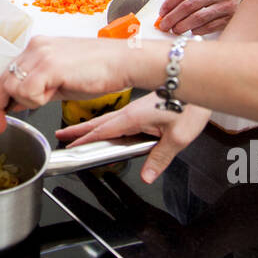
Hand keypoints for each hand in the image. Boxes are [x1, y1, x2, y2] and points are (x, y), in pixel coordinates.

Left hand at [0, 36, 142, 130]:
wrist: (123, 62)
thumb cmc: (99, 70)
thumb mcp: (60, 80)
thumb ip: (37, 89)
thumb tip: (17, 103)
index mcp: (37, 47)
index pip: (7, 74)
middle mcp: (36, 48)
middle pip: (4, 81)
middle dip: (0, 106)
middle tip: (2, 123)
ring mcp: (41, 55)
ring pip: (13, 87)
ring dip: (28, 101)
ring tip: (51, 96)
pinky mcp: (50, 66)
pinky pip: (28, 91)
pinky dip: (37, 100)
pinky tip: (55, 94)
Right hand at [56, 93, 212, 184]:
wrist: (196, 81)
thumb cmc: (190, 105)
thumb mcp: (178, 137)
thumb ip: (160, 158)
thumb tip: (147, 176)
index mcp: (133, 117)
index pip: (103, 131)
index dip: (85, 139)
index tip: (71, 145)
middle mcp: (131, 112)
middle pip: (98, 123)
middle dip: (78, 130)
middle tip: (60, 135)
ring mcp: (135, 108)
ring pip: (106, 119)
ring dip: (89, 126)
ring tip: (75, 132)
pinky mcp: (142, 108)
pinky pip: (117, 118)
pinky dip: (104, 123)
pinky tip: (105, 128)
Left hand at [156, 0, 251, 34]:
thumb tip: (175, 7)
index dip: (169, 3)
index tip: (162, 12)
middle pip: (187, 6)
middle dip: (171, 17)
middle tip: (163, 25)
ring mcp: (225, 4)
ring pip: (197, 18)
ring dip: (183, 26)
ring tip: (175, 31)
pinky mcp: (232, 17)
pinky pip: (210, 26)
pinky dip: (198, 30)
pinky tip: (192, 32)